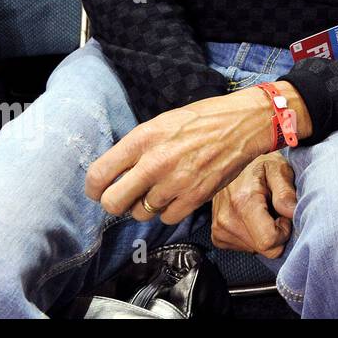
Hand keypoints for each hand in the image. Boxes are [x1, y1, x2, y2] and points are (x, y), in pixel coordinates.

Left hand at [85, 82, 308, 224]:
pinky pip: (166, 218)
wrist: (244, 123)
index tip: (99, 190)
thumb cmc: (203, 119)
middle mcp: (155, 162)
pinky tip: (179, 195)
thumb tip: (116, 172)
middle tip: (126, 197)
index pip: (98, 175)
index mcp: (143, 138)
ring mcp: (175, 182)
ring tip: (160, 191)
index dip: (93, 189)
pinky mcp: (195, 197)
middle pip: (113, 203)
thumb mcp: (163, 123)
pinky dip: (169, 211)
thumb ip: (137, 147)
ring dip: (146, 206)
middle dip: (115, 203)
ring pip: (140, 213)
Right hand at [211, 152, 296, 256]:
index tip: (283, 214)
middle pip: (264, 249)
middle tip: (274, 210)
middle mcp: (227, 219)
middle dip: (275, 233)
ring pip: (255, 249)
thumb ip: (286, 192)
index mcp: (243, 202)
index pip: (268, 241)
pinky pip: (244, 247)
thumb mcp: (279, 169)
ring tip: (262, 210)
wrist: (231, 163)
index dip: (283, 231)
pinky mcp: (217, 236)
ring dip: (263, 233)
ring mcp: (219, 229)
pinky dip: (253, 235)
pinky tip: (252, 216)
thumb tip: (292, 213)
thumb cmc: (259, 164)